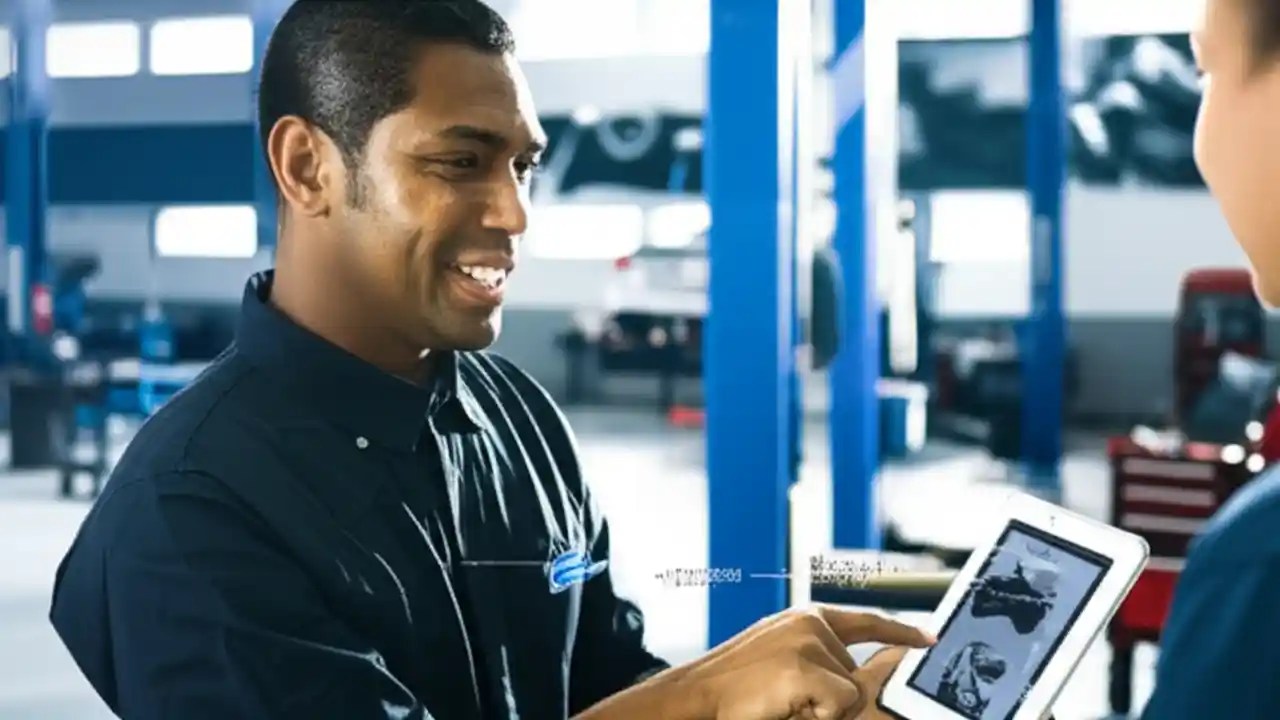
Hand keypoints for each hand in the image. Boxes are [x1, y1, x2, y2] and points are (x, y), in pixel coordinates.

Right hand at [686, 605, 933, 719]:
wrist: (696, 696)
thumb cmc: (735, 687)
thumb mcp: (782, 661)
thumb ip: (817, 659)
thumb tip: (857, 682)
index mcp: (806, 619)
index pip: (865, 622)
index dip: (900, 633)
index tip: (929, 640)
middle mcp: (811, 623)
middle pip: (856, 674)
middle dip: (832, 699)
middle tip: (785, 700)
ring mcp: (809, 642)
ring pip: (849, 693)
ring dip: (819, 711)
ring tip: (780, 703)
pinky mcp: (806, 665)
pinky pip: (837, 704)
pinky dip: (814, 716)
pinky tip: (783, 706)